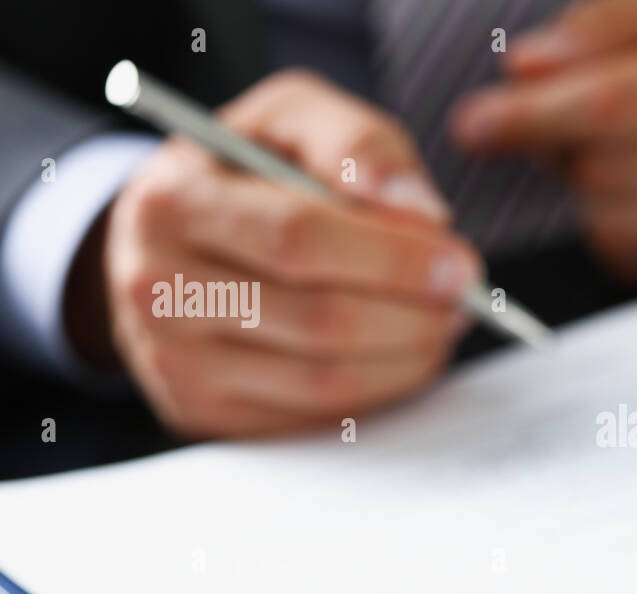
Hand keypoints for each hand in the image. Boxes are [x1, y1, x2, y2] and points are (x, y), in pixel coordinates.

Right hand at [74, 69, 481, 437]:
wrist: (173, 236)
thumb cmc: (250, 171)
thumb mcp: (295, 119)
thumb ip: (359, 143)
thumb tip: (418, 209)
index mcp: (174, 202)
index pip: (299, 239)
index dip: (394, 257)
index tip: (459, 263)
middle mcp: (157, 288)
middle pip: (320, 320)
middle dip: (415, 313)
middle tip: (465, 299)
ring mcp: (175, 362)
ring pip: (325, 380)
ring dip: (409, 357)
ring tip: (442, 323)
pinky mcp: (205, 413)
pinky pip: (318, 417)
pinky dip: (380, 390)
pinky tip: (402, 355)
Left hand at [450, 0, 636, 281]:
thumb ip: (620, 14)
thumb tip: (530, 68)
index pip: (610, 107)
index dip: (527, 119)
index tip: (474, 124)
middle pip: (603, 174)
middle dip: (553, 146)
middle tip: (547, 113)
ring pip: (616, 226)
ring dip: (581, 188)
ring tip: (598, 144)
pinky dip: (614, 224)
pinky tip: (631, 183)